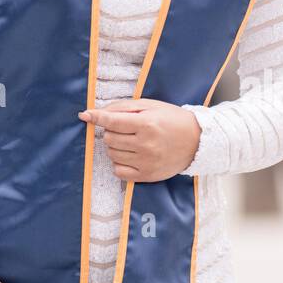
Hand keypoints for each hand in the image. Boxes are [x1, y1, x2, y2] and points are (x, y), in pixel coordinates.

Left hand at [78, 98, 201, 180]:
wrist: (196, 141)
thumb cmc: (171, 119)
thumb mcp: (150, 106)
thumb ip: (123, 108)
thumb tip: (98, 112)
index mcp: (146, 124)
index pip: (112, 122)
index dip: (96, 117)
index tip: (85, 115)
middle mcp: (145, 144)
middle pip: (109, 139)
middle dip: (111, 131)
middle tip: (125, 129)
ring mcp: (146, 162)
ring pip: (112, 154)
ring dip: (115, 146)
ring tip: (129, 141)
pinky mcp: (147, 176)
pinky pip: (119, 171)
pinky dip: (119, 162)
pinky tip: (129, 155)